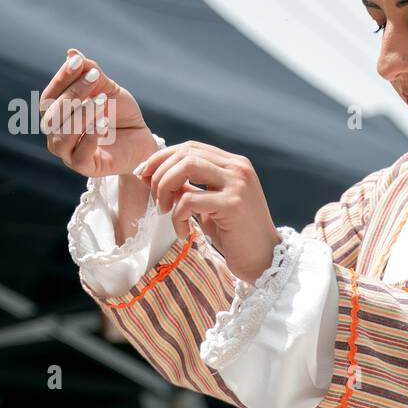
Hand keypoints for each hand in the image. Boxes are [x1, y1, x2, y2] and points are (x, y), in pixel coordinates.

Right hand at [42, 49, 155, 176]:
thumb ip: (91, 74)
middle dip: (74, 93)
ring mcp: (67, 152)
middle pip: (53, 113)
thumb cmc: (120, 113)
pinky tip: (103, 124)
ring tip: (101, 101)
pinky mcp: (84, 166)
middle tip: (95, 78)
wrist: (142, 139)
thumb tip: (72, 53)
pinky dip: (89, 137)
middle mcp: (55, 132)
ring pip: (62, 134)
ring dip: (81, 115)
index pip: (52, 94)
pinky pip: (79, 154)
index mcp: (56, 112)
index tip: (79, 62)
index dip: (63, 77)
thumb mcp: (108, 90)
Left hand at [135, 141, 280, 283]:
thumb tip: (153, 175)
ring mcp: (237, 184)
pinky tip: (183, 233)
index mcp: (234, 164)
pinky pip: (189, 200)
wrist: (264, 260)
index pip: (191, 147)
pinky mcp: (232, 204)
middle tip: (155, 198)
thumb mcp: (209, 206)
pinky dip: (177, 216)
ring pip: (186, 167)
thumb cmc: (235, 235)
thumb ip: (188, 187)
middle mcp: (238, 168)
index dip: (162, 158)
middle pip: (185, 153)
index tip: (144, 174)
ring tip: (164, 210)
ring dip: (165, 188)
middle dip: (159, 173)